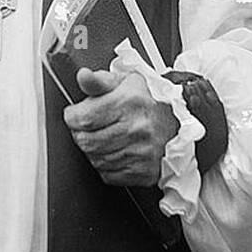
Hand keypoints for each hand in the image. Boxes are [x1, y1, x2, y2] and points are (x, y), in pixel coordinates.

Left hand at [64, 66, 178, 186]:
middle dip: (79, 133)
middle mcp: (136, 129)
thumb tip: (83, 76)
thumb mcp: (125, 82)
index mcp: (129, 103)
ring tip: (102, 137)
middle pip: (86, 141)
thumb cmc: (149, 100)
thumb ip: (98, 81)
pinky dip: (105, 165)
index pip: (84, 118)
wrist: (180, 120)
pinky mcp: (143, 172)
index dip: (72, 117)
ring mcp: (141, 153)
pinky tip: (113, 151)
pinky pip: (108, 175)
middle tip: (87, 126)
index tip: (74, 114)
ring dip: (91, 150)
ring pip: (95, 159)